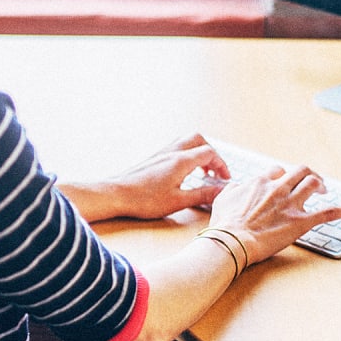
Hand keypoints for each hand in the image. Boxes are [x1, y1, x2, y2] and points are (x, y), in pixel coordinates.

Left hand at [60, 132, 231, 222]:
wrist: (115, 194)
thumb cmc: (144, 199)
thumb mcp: (178, 201)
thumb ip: (202, 194)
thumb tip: (221, 191)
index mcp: (181, 161)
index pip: (210, 153)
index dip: (221, 165)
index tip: (224, 179)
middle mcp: (171, 152)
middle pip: (198, 140)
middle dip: (211, 153)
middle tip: (213, 171)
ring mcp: (160, 154)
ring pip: (185, 141)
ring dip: (198, 152)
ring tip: (200, 171)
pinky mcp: (153, 159)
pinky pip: (175, 148)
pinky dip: (185, 155)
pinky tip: (182, 173)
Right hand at [207, 164, 340, 265]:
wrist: (232, 241)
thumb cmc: (225, 224)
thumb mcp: (223, 199)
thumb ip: (234, 189)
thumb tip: (239, 186)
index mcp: (260, 183)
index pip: (276, 171)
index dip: (281, 177)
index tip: (281, 184)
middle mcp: (278, 188)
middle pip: (299, 171)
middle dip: (305, 174)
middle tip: (309, 182)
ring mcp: (291, 204)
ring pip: (313, 183)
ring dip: (320, 183)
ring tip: (323, 189)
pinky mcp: (301, 221)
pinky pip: (329, 212)